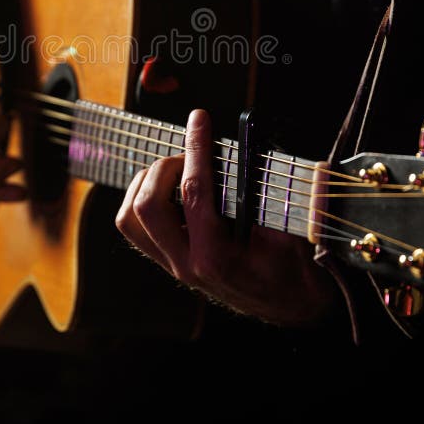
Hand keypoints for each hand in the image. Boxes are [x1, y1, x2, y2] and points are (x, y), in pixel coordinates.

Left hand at [116, 109, 340, 325]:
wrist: (289, 304)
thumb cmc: (293, 267)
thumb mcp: (292, 232)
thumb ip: (270, 196)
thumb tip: (254, 151)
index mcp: (217, 258)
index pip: (194, 193)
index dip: (196, 149)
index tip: (200, 119)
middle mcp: (187, 264)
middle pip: (148, 206)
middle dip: (166, 167)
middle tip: (192, 154)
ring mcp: (173, 264)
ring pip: (130, 217)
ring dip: (147, 182)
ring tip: (177, 169)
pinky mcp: (167, 260)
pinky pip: (133, 226)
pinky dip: (141, 196)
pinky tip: (167, 186)